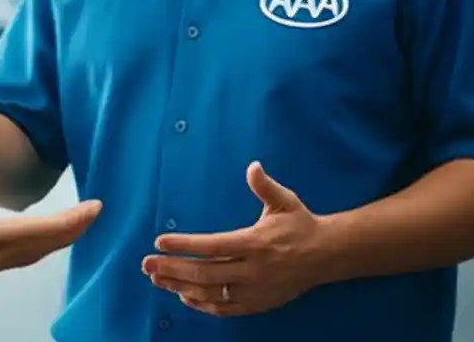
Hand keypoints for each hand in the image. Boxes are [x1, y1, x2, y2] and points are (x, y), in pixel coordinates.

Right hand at [0, 200, 102, 278]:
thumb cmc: (1, 240)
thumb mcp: (38, 228)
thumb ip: (67, 220)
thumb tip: (98, 208)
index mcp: (47, 243)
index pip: (75, 230)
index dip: (87, 218)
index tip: (99, 202)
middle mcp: (38, 248)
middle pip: (65, 234)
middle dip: (79, 221)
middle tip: (90, 204)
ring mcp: (22, 249)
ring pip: (50, 235)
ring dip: (63, 223)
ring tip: (70, 211)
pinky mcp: (7, 246)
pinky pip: (34, 235)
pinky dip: (44, 226)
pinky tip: (36, 224)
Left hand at [142, 162, 329, 316]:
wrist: (327, 256)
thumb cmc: (301, 224)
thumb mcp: (285, 202)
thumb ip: (265, 186)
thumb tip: (252, 165)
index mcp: (256, 243)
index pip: (213, 246)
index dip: (185, 245)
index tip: (161, 241)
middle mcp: (253, 270)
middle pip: (205, 273)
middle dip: (173, 268)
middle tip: (146, 263)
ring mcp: (254, 291)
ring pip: (211, 293)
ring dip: (181, 286)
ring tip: (158, 278)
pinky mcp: (257, 304)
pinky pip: (224, 308)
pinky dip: (201, 304)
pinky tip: (183, 295)